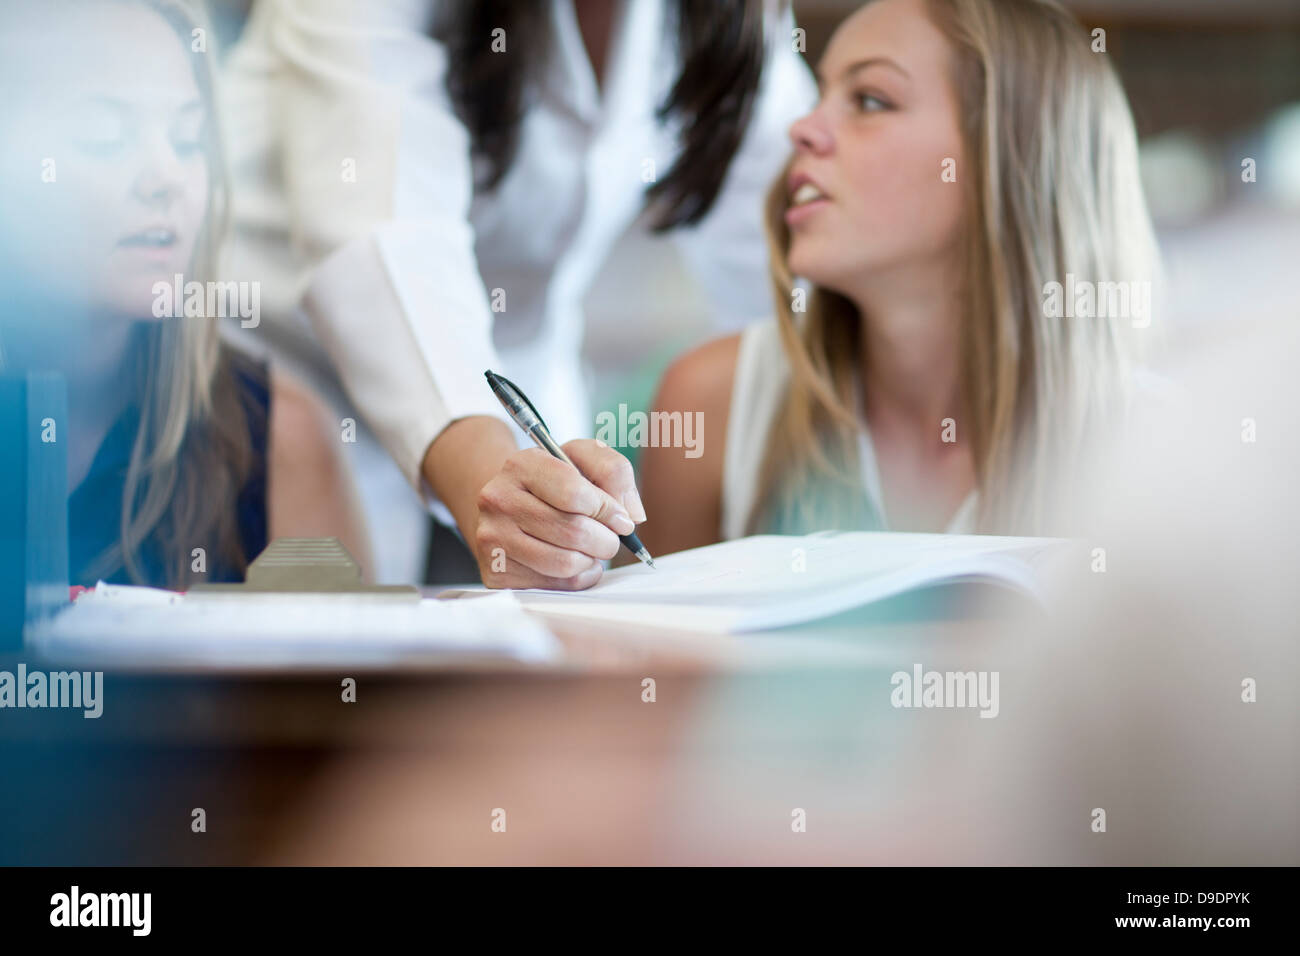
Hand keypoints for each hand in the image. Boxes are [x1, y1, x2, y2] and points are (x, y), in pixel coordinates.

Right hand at [473, 439, 645, 589]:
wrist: (508, 506)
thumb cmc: (553, 483)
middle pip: (574, 532)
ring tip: (593, 549)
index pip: (574, 494)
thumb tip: (632, 515)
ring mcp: (493, 539)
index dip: (608, 510)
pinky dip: (578, 577)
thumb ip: (614, 471)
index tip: (621, 518)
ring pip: (565, 563)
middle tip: (611, 538)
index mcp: (520, 465)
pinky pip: (555, 585)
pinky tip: (575, 563)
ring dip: (593, 560)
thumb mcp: (582, 459)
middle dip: (606, 539)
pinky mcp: (497, 573)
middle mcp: (498, 500)